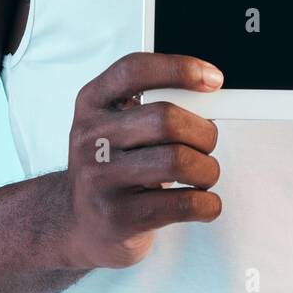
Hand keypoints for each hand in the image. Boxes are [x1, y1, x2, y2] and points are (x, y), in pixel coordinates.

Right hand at [65, 52, 223, 270]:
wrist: (80, 223)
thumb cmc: (111, 167)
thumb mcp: (116, 125)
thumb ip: (151, 105)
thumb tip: (207, 95)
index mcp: (91, 103)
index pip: (134, 70)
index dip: (179, 69)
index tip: (212, 79)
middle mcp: (90, 138)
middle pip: (165, 118)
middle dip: (203, 132)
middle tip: (207, 143)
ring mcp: (100, 180)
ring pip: (178, 161)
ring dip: (207, 169)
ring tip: (202, 174)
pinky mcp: (119, 217)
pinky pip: (183, 204)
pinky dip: (208, 203)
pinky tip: (204, 203)